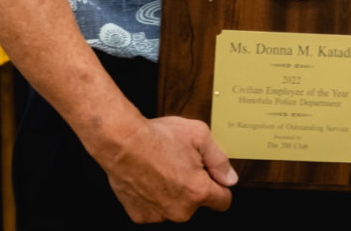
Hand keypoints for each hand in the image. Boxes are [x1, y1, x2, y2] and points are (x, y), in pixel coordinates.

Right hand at [91, 115, 236, 223]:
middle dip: (194, 186)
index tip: (214, 179)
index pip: (223, 202)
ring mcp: (158, 215)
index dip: (221, 187)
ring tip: (163, 169)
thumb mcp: (199, 135)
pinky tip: (149, 177)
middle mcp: (179, 209)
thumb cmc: (158, 136)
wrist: (121, 142)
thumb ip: (219, 160)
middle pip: (197, 203)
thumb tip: (230, 178)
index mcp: (197, 192)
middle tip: (182, 164)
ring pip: (175, 206)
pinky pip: (155, 209)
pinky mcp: (139, 216)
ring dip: (173, 193)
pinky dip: (154, 197)